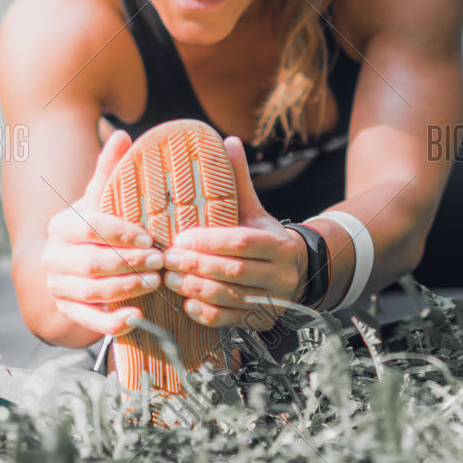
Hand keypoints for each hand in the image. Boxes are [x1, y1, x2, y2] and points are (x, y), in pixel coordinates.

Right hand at [40, 129, 164, 338]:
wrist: (75, 269)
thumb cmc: (98, 228)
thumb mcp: (102, 200)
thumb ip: (111, 172)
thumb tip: (123, 135)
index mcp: (62, 225)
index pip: (89, 227)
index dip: (119, 233)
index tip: (148, 236)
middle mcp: (53, 257)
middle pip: (90, 262)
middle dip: (128, 262)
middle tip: (159, 261)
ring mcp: (59, 286)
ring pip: (91, 291)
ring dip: (125, 288)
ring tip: (155, 282)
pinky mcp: (69, 312)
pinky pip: (89, 320)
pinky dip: (113, 322)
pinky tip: (137, 317)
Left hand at [160, 136, 307, 329]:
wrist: (296, 272)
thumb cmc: (264, 237)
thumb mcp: (254, 210)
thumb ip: (239, 180)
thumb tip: (228, 141)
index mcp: (280, 243)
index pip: (242, 242)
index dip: (209, 242)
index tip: (179, 239)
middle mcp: (281, 273)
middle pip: (235, 271)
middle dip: (197, 266)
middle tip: (167, 259)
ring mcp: (273, 300)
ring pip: (231, 296)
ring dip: (197, 288)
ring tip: (170, 279)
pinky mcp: (261, 321)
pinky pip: (230, 319)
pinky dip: (206, 312)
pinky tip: (187, 302)